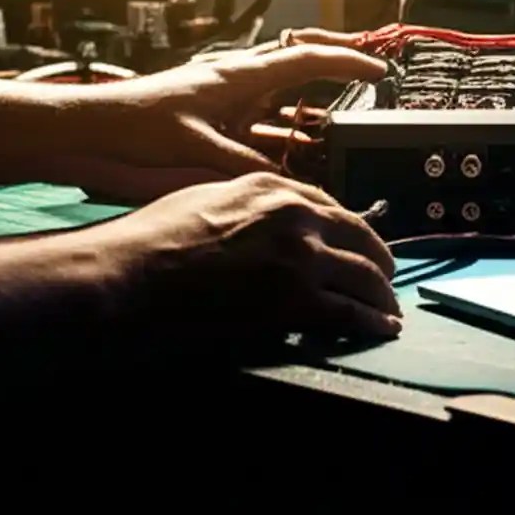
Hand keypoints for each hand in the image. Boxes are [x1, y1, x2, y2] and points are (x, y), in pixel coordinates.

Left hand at [58, 28, 383, 201]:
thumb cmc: (133, 128)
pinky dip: (282, 145)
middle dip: (336, 84)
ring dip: (309, 124)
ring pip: (283, 107)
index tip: (380, 72)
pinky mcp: (215, 123)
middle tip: (368, 95)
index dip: (348, 64)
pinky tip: (295, 166)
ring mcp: (227, 103)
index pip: (307, 60)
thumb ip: (248, 168)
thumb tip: (288, 184)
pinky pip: (262, 130)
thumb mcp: (199, 151)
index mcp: (238, 76)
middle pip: (300, 74)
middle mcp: (237, 84)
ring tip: (337, 145)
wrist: (87, 133)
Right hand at [95, 171, 399, 339]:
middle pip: (363, 238)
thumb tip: (268, 224)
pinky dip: (373, 322)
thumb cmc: (149, 240)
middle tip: (385, 280)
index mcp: (273, 186)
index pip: (334, 207)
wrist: (126, 276)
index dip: (354, 233)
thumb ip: (249, 206)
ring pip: (366, 276)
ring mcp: (300, 255)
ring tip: (388, 309)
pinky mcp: (297, 298)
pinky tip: (382, 328)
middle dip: (379, 262)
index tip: (361, 247)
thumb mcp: (206, 198)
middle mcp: (296, 214)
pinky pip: (352, 312)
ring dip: (382, 296)